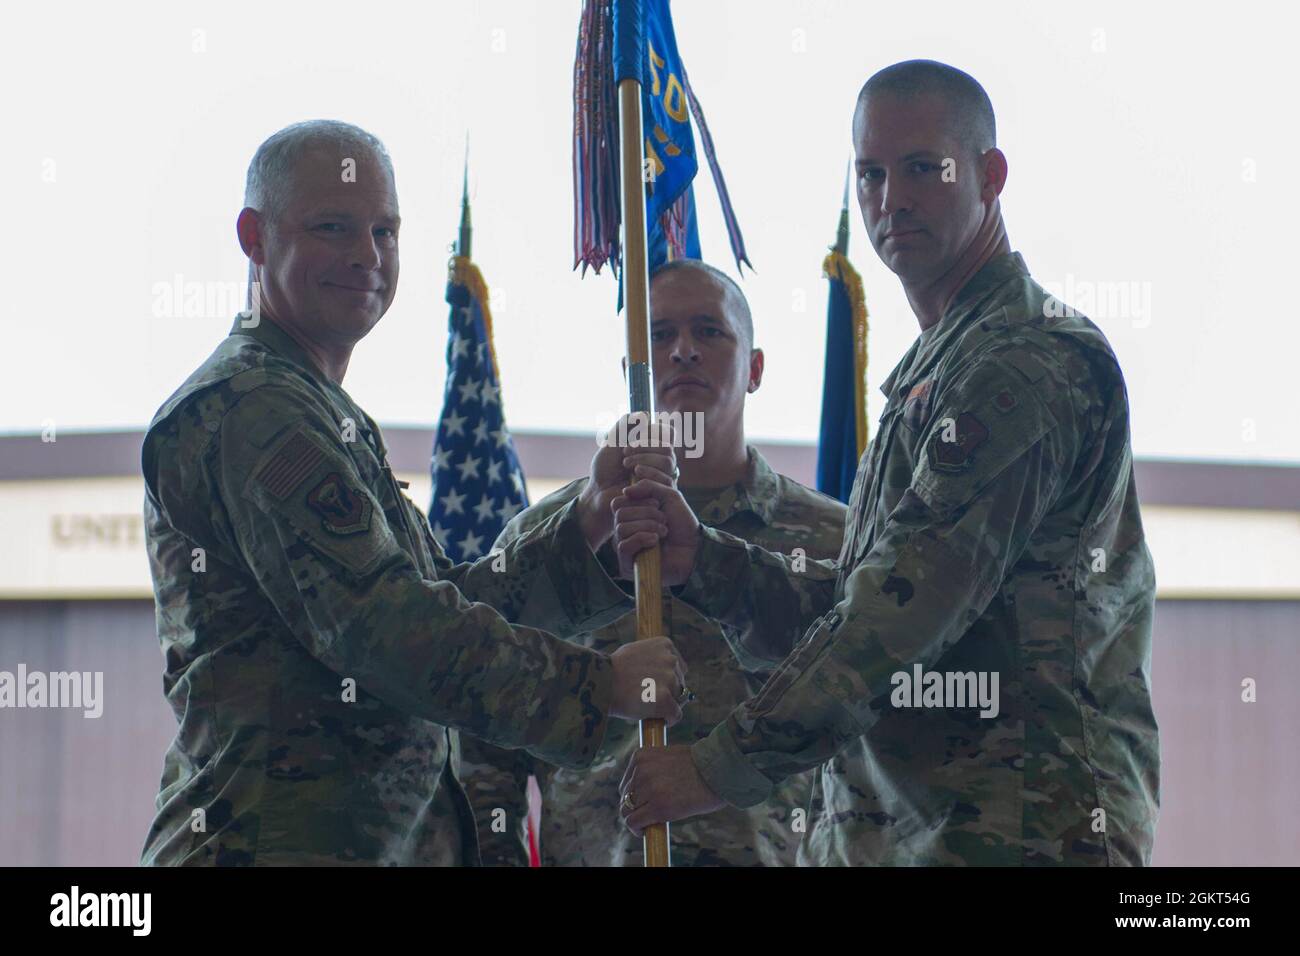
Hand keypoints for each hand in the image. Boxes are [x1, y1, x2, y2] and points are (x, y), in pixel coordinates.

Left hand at [577, 414, 678, 551]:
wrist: (598, 493)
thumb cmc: (604, 469)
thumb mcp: (612, 441)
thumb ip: (626, 425)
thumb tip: (645, 414)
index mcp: (651, 448)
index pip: (667, 433)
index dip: (655, 431)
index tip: (636, 434)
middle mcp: (658, 461)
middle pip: (668, 447)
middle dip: (646, 446)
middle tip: (625, 452)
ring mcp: (660, 477)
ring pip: (669, 462)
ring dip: (646, 460)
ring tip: (626, 465)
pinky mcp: (660, 493)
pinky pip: (666, 479)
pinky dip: (648, 474)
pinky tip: (633, 479)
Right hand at [608, 636, 687, 725]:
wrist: (600, 681)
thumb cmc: (612, 668)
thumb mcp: (635, 651)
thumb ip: (653, 658)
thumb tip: (663, 673)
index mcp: (665, 645)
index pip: (679, 667)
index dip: (669, 679)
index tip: (658, 686)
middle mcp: (671, 660)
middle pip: (680, 683)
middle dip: (668, 692)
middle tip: (650, 699)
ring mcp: (669, 679)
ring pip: (678, 699)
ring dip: (667, 705)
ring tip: (648, 707)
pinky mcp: (665, 699)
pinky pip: (676, 714)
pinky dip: (669, 720)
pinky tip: (659, 721)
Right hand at [610, 479, 699, 584]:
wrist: (694, 549)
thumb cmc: (682, 524)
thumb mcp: (670, 495)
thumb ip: (649, 485)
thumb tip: (626, 490)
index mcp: (631, 513)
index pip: (618, 501)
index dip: (637, 498)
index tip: (657, 502)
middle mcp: (625, 529)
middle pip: (619, 513)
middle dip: (646, 513)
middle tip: (664, 519)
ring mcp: (625, 545)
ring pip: (621, 528)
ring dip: (648, 526)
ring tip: (664, 531)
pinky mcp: (627, 563)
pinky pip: (623, 545)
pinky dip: (642, 539)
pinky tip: (655, 542)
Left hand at [618, 744, 725, 835]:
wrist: (720, 771)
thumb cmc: (701, 765)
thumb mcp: (669, 757)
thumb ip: (653, 768)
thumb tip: (643, 790)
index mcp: (641, 756)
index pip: (626, 781)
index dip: (634, 795)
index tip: (643, 803)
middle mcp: (641, 770)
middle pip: (625, 797)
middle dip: (635, 807)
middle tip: (648, 814)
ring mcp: (649, 789)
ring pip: (627, 811)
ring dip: (637, 819)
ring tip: (649, 823)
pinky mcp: (658, 807)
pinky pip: (634, 822)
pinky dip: (636, 829)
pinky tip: (645, 831)